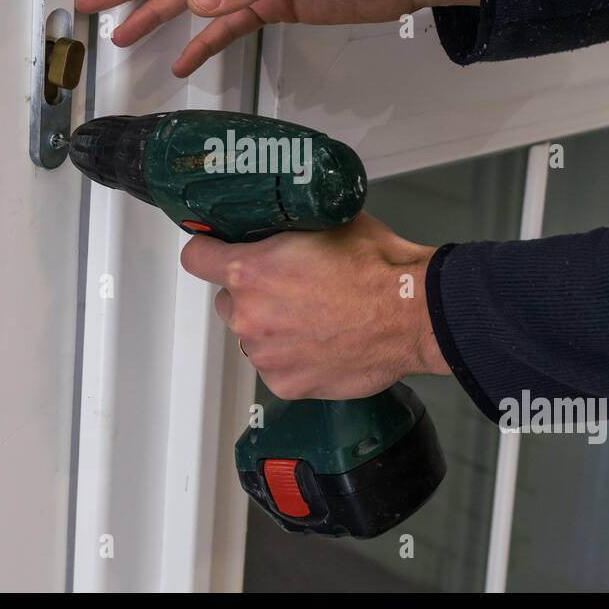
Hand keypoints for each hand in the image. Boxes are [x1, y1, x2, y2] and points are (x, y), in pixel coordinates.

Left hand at [180, 213, 449, 399]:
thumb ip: (288, 230)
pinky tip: (322, 343)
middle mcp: (249, 315)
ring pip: (253, 337)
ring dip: (273, 328)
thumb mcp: (325, 222)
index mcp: (250, 270)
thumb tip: (278, 229)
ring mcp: (266, 355)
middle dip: (251, 295)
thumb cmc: (377, 267)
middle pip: (226, 301)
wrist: (412, 314)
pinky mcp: (286, 385)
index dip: (209, 253)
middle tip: (289, 289)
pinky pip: (276, 368)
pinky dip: (293, 359)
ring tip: (314, 319)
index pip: (196, 258)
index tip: (217, 254)